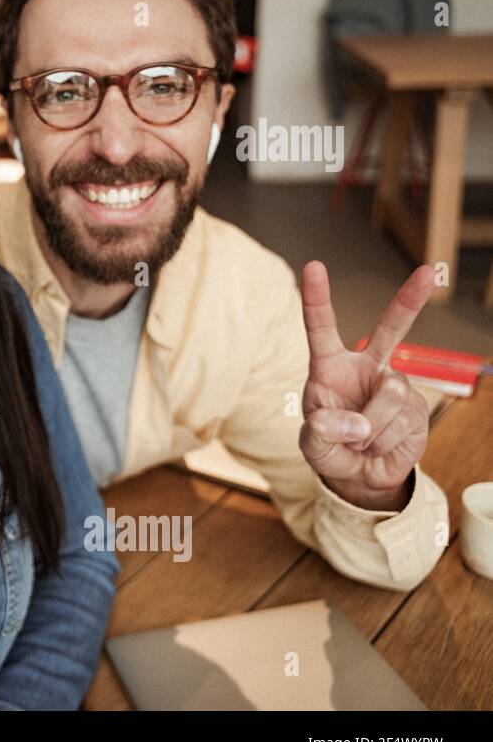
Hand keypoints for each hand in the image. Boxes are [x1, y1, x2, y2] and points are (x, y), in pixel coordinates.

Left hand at [298, 261, 436, 510]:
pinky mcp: (416, 407)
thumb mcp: (313, 444)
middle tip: (428, 272)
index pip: (321, 328)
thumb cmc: (329, 447)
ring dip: (369, 428)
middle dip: (410, 300)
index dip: (316, 298)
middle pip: (390, 329)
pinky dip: (382, 442)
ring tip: (359, 440)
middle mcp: (366, 368)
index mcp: (330, 366)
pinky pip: (401, 422)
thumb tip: (357, 423)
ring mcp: (394, 385)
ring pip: (389, 395)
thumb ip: (322, 431)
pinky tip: (377, 445)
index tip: (313, 267)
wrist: (359, 475)